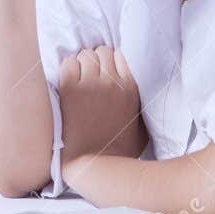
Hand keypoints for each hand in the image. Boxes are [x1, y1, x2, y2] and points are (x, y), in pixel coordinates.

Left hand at [58, 46, 147, 163]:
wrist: (91, 163)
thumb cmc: (119, 150)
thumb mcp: (143, 127)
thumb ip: (143, 105)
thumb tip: (146, 92)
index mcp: (130, 88)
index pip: (120, 55)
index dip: (112, 62)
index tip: (107, 72)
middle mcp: (111, 82)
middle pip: (102, 51)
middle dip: (97, 61)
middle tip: (92, 75)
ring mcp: (90, 83)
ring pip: (85, 54)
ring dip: (82, 63)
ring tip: (80, 78)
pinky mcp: (69, 88)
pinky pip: (68, 63)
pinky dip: (68, 68)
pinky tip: (70, 81)